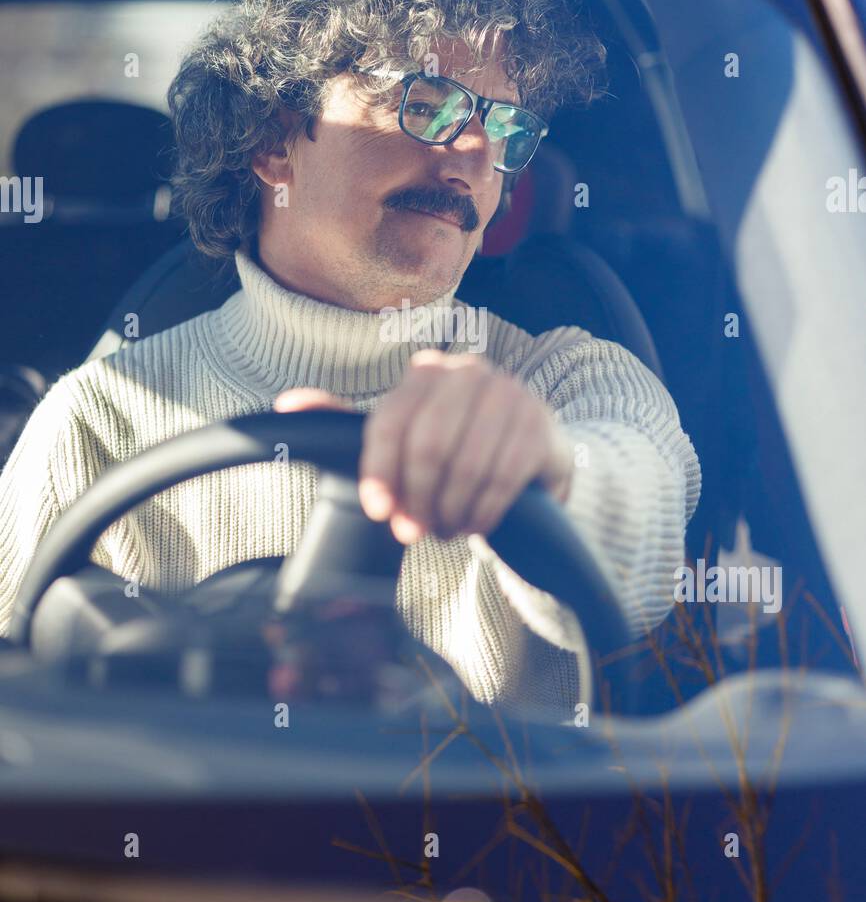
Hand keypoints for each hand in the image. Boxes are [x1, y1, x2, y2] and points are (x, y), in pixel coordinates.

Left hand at [273, 352, 574, 544]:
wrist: (527, 464)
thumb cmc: (453, 450)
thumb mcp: (400, 438)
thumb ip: (346, 423)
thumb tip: (288, 404)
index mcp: (427, 370)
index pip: (392, 420)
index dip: (380, 471)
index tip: (379, 511)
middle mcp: (470, 371)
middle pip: (428, 444)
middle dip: (418, 498)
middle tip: (415, 531)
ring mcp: (511, 393)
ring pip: (467, 464)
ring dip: (451, 510)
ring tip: (447, 529)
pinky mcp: (541, 425)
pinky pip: (504, 477)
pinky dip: (484, 511)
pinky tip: (476, 525)